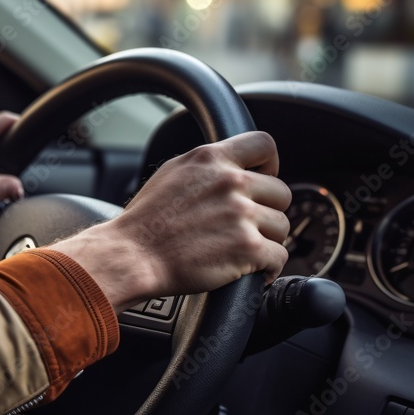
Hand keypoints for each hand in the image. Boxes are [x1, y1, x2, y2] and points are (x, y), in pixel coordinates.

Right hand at [49, 132, 291, 311]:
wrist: (131, 256)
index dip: (270, 164)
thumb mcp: (171, 173)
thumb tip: (230, 168)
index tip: (264, 179)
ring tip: (240, 249)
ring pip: (282, 227)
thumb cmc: (144, 222)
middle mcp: (230, 182)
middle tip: (245, 225)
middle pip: (280, 192)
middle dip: (267, 210)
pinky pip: (279, 258)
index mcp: (211, 159)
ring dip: (266, 240)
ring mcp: (241, 215)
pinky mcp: (247, 248)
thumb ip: (206, 166)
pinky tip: (252, 270)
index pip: (263, 145)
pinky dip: (268, 268)